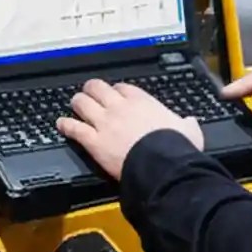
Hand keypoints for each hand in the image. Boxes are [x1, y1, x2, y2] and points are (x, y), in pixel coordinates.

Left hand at [57, 79, 203, 179]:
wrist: (162, 163)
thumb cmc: (176, 146)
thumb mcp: (189, 130)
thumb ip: (186, 124)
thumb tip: (190, 123)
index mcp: (142, 101)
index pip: (122, 87)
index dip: (116, 90)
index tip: (116, 94)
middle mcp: (119, 106)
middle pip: (97, 88)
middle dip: (92, 90)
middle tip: (89, 94)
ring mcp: (104, 122)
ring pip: (82, 103)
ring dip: (77, 103)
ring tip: (75, 104)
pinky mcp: (93, 141)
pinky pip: (74, 128)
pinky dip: (65, 125)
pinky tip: (61, 124)